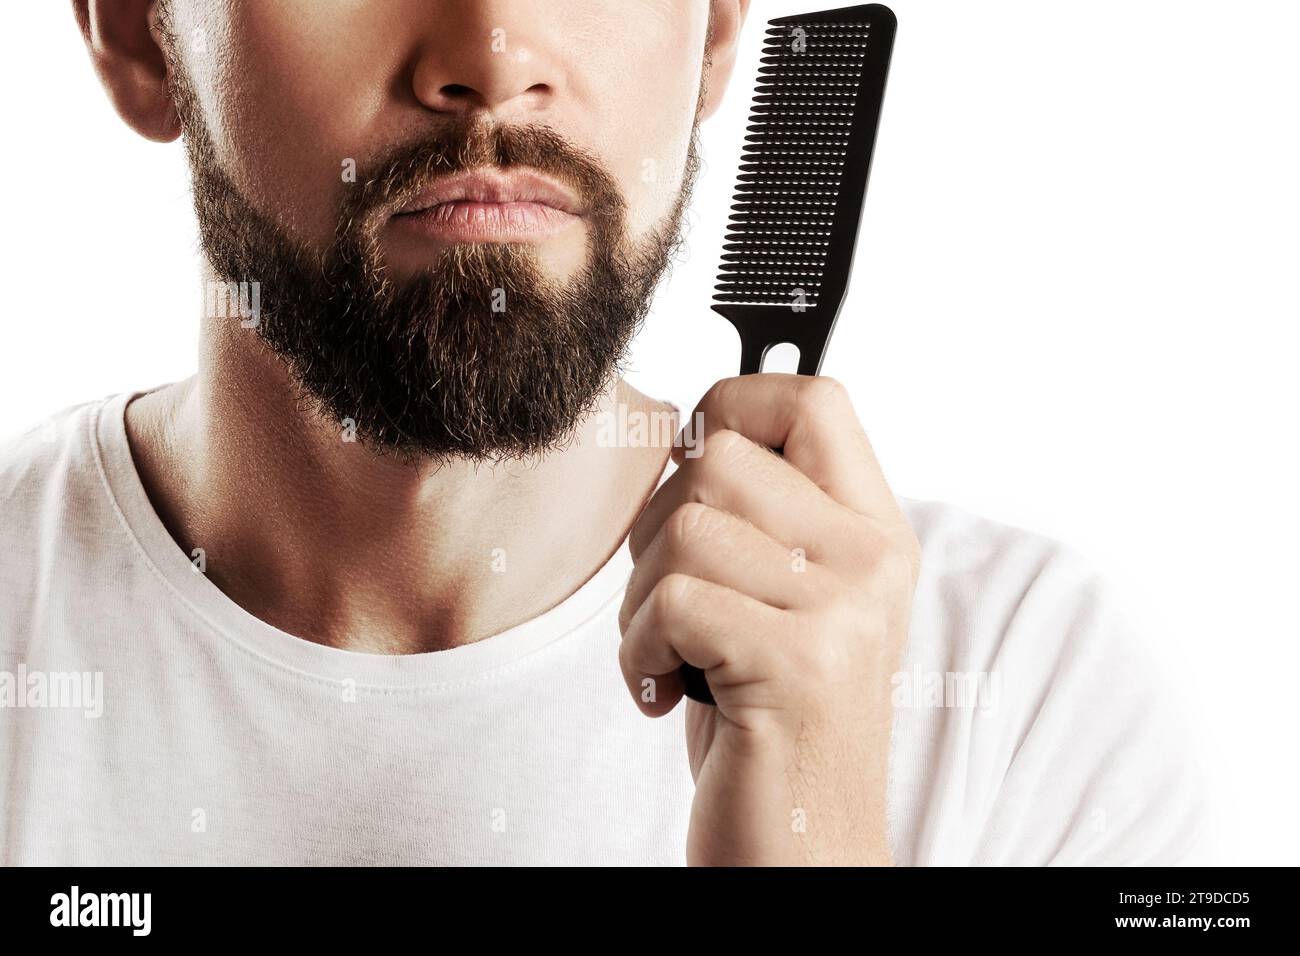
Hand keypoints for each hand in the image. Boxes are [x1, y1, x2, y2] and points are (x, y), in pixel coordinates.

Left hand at [618, 374, 919, 865]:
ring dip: (641, 600)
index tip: (692, 474)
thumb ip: (761, 517)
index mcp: (873, 531)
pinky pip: (672, 602)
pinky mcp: (799, 662)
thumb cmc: (769, 721)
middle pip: (718, 457)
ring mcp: (843, 608)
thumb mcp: (782, 602)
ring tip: (673, 655)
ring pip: (685, 527)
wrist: (802, 848)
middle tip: (674, 603)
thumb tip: (687, 431)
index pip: (811, 399)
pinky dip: (639, 652)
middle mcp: (872, 559)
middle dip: (656, 528)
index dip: (732, 408)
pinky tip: (666, 692)